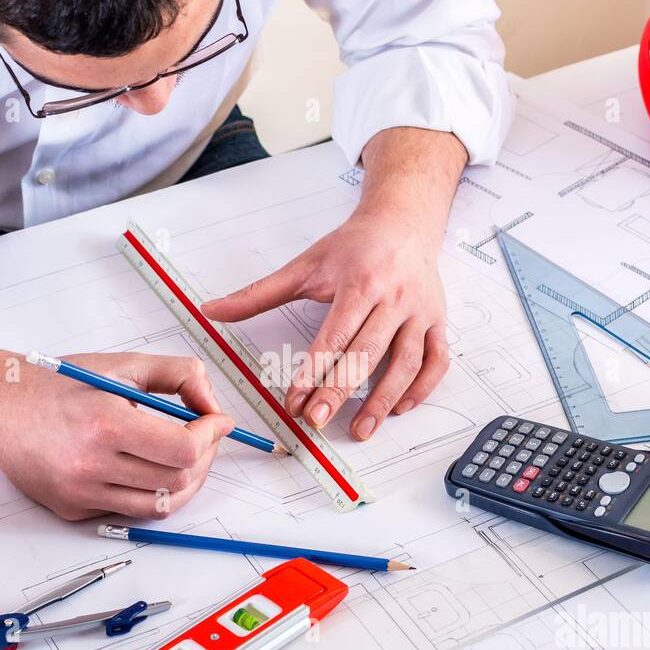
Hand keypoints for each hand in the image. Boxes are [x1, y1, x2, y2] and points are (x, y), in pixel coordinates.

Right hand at [0, 351, 233, 520]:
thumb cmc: (56, 384)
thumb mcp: (120, 364)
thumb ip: (176, 375)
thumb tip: (213, 406)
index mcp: (104, 424)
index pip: (182, 450)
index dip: (210, 437)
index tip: (217, 422)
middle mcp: (90, 466)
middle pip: (177, 481)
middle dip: (205, 458)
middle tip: (205, 437)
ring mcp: (80, 494)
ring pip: (159, 506)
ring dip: (184, 482)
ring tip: (184, 456)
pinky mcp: (72, 510)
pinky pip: (129, 511)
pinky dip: (150, 492)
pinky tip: (146, 468)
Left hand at [202, 212, 449, 439]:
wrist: (403, 220)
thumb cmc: (353, 246)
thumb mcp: (305, 266)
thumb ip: (257, 294)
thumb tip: (211, 310)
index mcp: (360, 284)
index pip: (334, 337)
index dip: (313, 373)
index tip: (295, 401)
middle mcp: (393, 298)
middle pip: (367, 353)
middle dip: (341, 391)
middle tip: (318, 421)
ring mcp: (420, 311)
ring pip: (406, 362)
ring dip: (383, 400)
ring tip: (360, 429)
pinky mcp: (438, 320)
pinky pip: (436, 360)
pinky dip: (422, 387)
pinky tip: (399, 407)